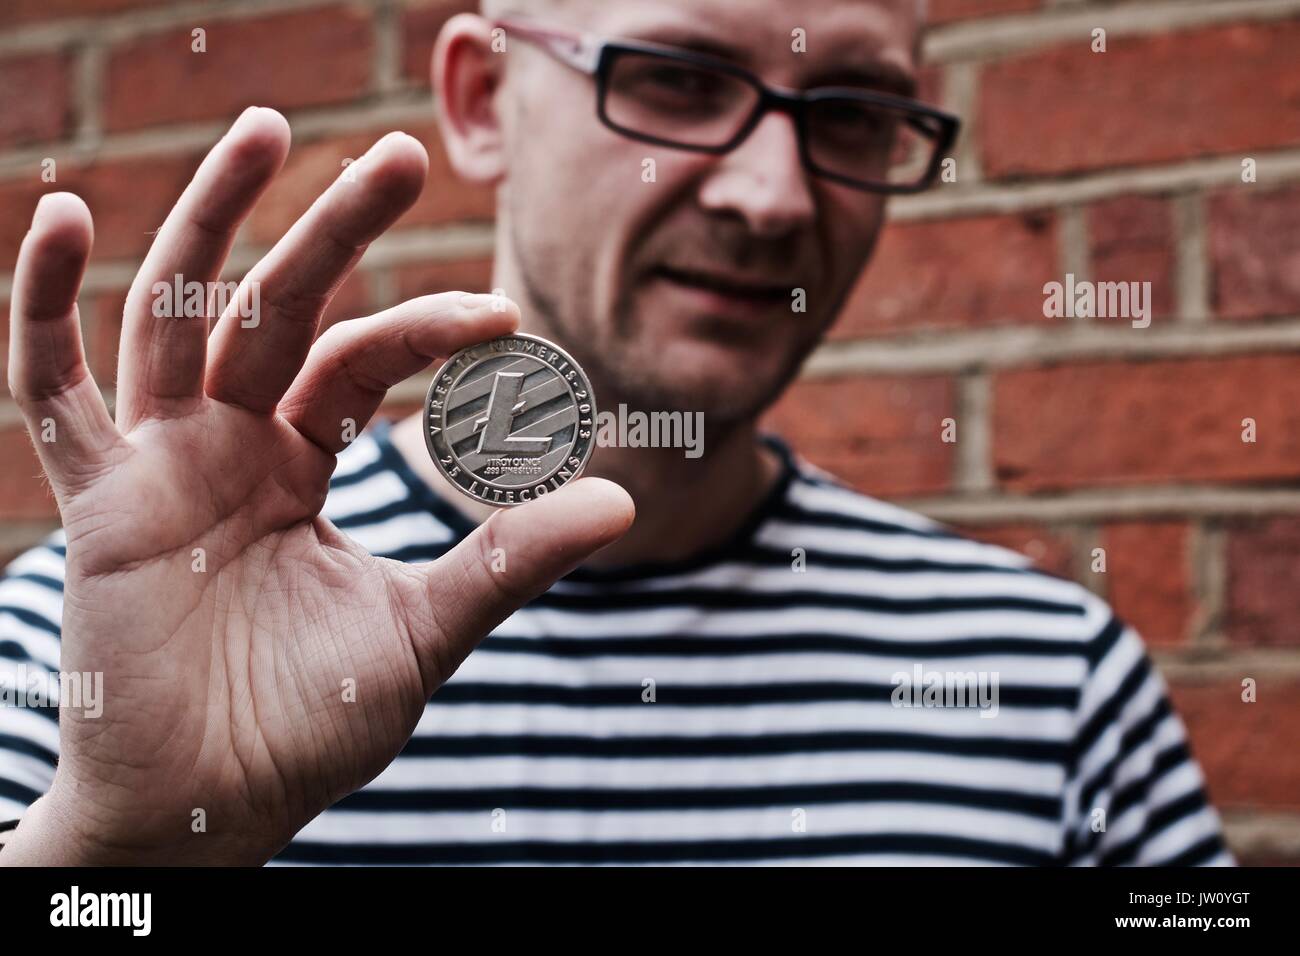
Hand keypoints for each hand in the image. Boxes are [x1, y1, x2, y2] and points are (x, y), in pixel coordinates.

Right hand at [1, 108, 632, 864]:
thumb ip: (508, 560)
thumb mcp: (425, 629)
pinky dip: (47, 305)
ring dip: (213, 219)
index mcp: (301, 466)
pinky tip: (61, 219)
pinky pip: (50, 386)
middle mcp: (230, 446)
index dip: (427, 329)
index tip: (504, 319)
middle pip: (278, 308)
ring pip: (181, 314)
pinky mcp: (96, 499)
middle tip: (402, 153)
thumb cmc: (310, 724)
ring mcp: (159, 463)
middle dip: (335, 229)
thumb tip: (624, 497)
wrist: (218, 808)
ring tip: (267, 128)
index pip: (361, 360)